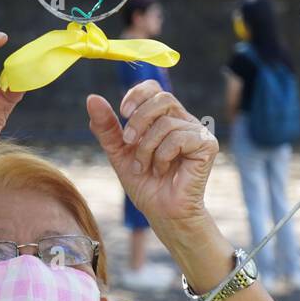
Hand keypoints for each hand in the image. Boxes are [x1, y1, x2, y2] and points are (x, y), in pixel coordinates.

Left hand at [87, 81, 217, 235]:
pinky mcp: (207, 145)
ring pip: (166, 122)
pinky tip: (162, 170)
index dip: (136, 94)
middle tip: (128, 141)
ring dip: (147, 147)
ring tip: (145, 166)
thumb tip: (92, 98)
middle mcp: (183, 120)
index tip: (122, 113)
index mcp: (164, 117)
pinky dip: (163, 155)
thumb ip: (106, 127)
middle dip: (138, 120)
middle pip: (162, 97)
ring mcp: (197, 131)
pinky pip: (179, 137)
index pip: (154, 87)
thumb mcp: (118, 152)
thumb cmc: (144, 183)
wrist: (161, 212)